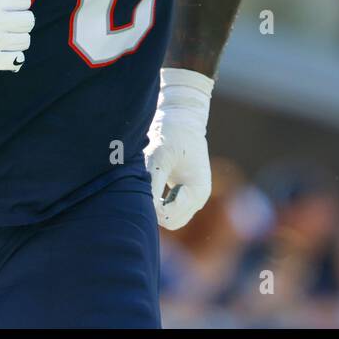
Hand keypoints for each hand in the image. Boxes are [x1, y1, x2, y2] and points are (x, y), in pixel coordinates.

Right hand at [0, 0, 35, 71]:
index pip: (25, 0)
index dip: (17, 0)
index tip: (6, 4)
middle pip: (29, 21)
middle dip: (20, 18)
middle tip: (6, 20)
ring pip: (25, 41)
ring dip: (17, 37)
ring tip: (2, 34)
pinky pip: (18, 60)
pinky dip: (13, 56)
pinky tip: (2, 49)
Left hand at [144, 68, 212, 229]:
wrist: (182, 116)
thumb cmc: (171, 133)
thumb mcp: (158, 158)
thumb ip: (152, 185)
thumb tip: (144, 208)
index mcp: (197, 191)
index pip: (170, 217)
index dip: (152, 208)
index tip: (139, 189)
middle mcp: (199, 198)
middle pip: (172, 222)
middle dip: (155, 210)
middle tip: (142, 186)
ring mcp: (194, 196)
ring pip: (171, 218)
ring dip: (157, 207)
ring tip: (148, 182)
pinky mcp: (186, 191)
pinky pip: (170, 208)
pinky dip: (159, 202)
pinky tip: (153, 182)